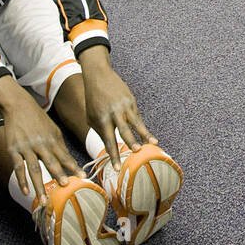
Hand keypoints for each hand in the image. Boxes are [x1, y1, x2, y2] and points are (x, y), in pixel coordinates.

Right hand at [0, 76, 82, 196]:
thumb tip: (69, 162)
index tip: (83, 177)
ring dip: (39, 185)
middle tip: (66, 187)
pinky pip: (18, 167)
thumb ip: (59, 146)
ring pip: (34, 168)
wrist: (18, 106)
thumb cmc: (37, 119)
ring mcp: (27, 147)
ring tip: (44, 200)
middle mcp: (41, 144)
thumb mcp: (52, 129)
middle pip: (51, 162)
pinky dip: (22, 180)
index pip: (65, 156)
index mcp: (53, 139)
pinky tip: (26, 191)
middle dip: (59, 174)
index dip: (74, 167)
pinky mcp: (14, 149)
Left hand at [81, 48, 155, 170]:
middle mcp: (114, 113)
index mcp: (102, 119)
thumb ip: (101, 131)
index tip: (118, 168)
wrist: (99, 75)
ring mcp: (124, 106)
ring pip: (136, 123)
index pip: (108, 140)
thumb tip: (111, 147)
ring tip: (152, 144)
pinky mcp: (132, 101)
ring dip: (144, 134)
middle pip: (124, 130)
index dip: (114, 155)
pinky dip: (142, 128)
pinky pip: (137, 117)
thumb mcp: (91, 117)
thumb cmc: (93, 100)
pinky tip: (149, 138)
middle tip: (137, 151)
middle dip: (131, 141)